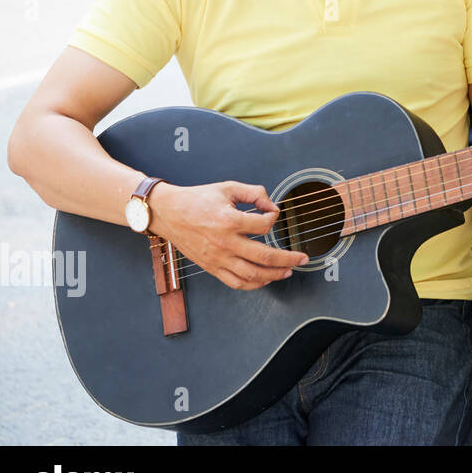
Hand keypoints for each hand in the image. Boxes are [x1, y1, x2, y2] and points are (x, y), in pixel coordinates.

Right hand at [150, 181, 306, 290]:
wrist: (168, 212)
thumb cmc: (198, 199)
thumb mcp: (228, 188)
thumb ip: (254, 193)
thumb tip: (272, 205)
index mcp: (229, 221)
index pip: (264, 226)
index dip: (274, 219)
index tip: (273, 214)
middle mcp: (224, 243)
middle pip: (264, 256)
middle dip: (289, 258)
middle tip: (303, 258)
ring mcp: (217, 258)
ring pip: (252, 274)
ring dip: (275, 275)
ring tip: (289, 271)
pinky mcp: (211, 267)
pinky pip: (236, 282)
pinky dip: (254, 284)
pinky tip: (265, 279)